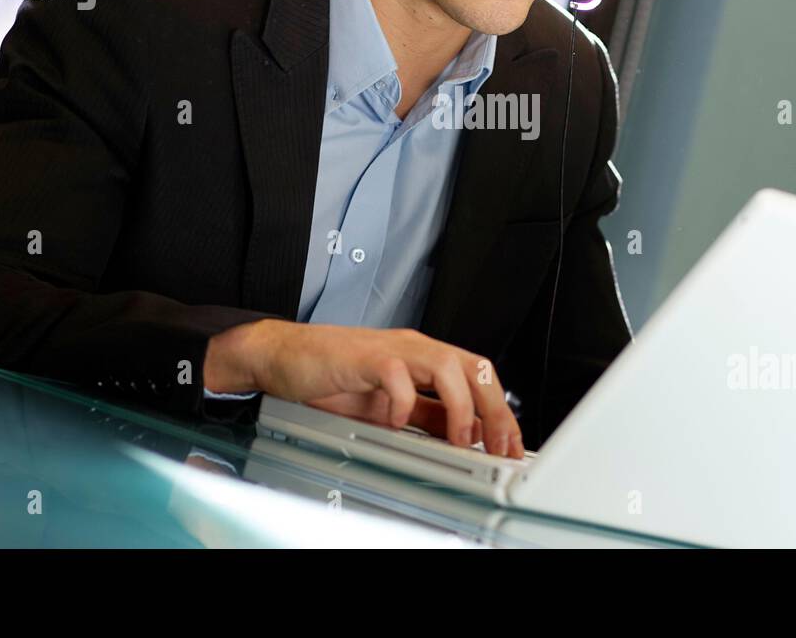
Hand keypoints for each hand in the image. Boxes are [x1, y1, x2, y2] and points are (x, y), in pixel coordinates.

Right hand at [205, 319, 524, 458]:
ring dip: (460, 406)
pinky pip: (396, 373)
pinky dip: (403, 401)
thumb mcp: (390, 403)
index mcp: (425, 358)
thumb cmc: (332, 377)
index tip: (511, 445)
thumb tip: (463, 437)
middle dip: (495, 410)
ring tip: (459, 438)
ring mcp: (391, 349)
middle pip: (474, 368)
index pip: (480, 378)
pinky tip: (397, 421)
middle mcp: (415, 348)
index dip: (501, 411)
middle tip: (500, 446)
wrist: (284, 357)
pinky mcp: (364, 356)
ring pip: (446, 365)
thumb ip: (425, 414)